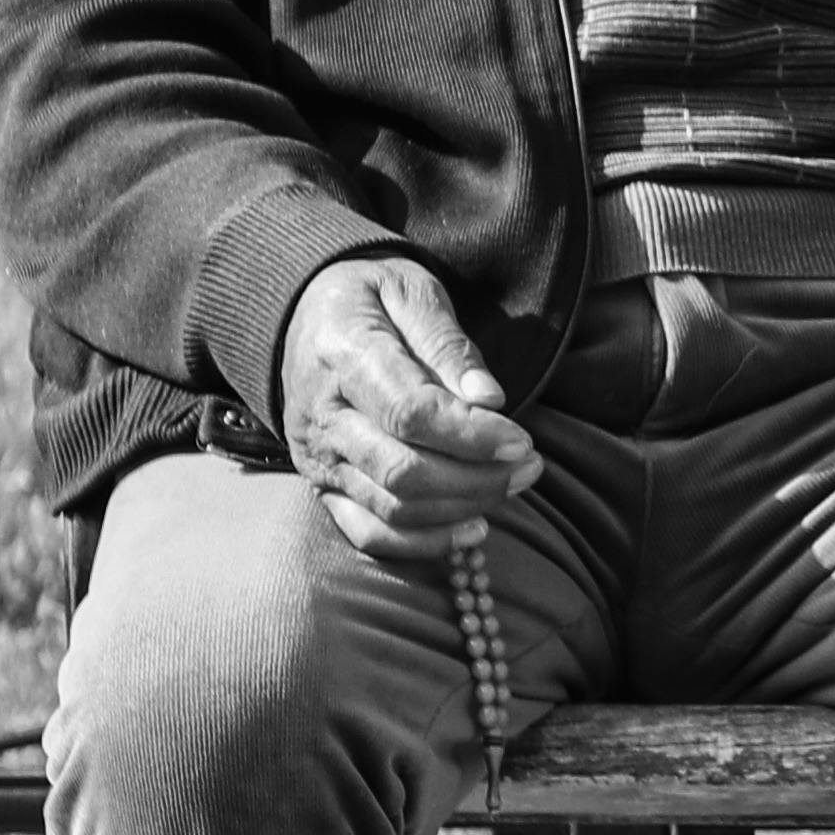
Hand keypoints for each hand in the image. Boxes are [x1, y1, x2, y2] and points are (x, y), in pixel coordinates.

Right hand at [275, 255, 540, 561]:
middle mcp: (323, 417)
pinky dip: (423, 544)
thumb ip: (449, 343)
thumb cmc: (369, 297)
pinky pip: (368, 533)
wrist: (305, 314)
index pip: (410, 414)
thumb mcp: (412, 290)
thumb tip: (489, 400)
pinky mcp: (323, 486)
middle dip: (478, 478)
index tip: (521, 440)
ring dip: (462, 508)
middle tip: (529, 466)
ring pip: (393, 508)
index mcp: (344, 356)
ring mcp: (318, 458)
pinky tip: (472, 530)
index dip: (472, 436)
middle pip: (403, 471)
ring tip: (512, 487)